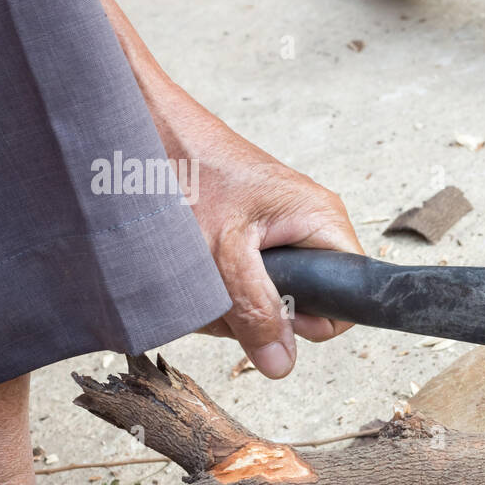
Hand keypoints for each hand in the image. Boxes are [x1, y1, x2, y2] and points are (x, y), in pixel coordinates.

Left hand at [86, 0, 362, 378]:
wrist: (136, 120)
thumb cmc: (183, 167)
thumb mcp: (221, 256)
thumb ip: (257, 312)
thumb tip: (283, 364)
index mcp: (322, 221)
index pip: (348, 299)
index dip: (312, 320)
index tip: (270, 312)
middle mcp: (309, 222)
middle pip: (307, 301)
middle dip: (262, 312)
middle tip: (222, 288)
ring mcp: (278, 225)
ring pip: (272, 292)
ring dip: (231, 299)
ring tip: (199, 269)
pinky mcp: (249, 227)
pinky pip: (246, 275)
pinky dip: (217, 281)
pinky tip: (192, 264)